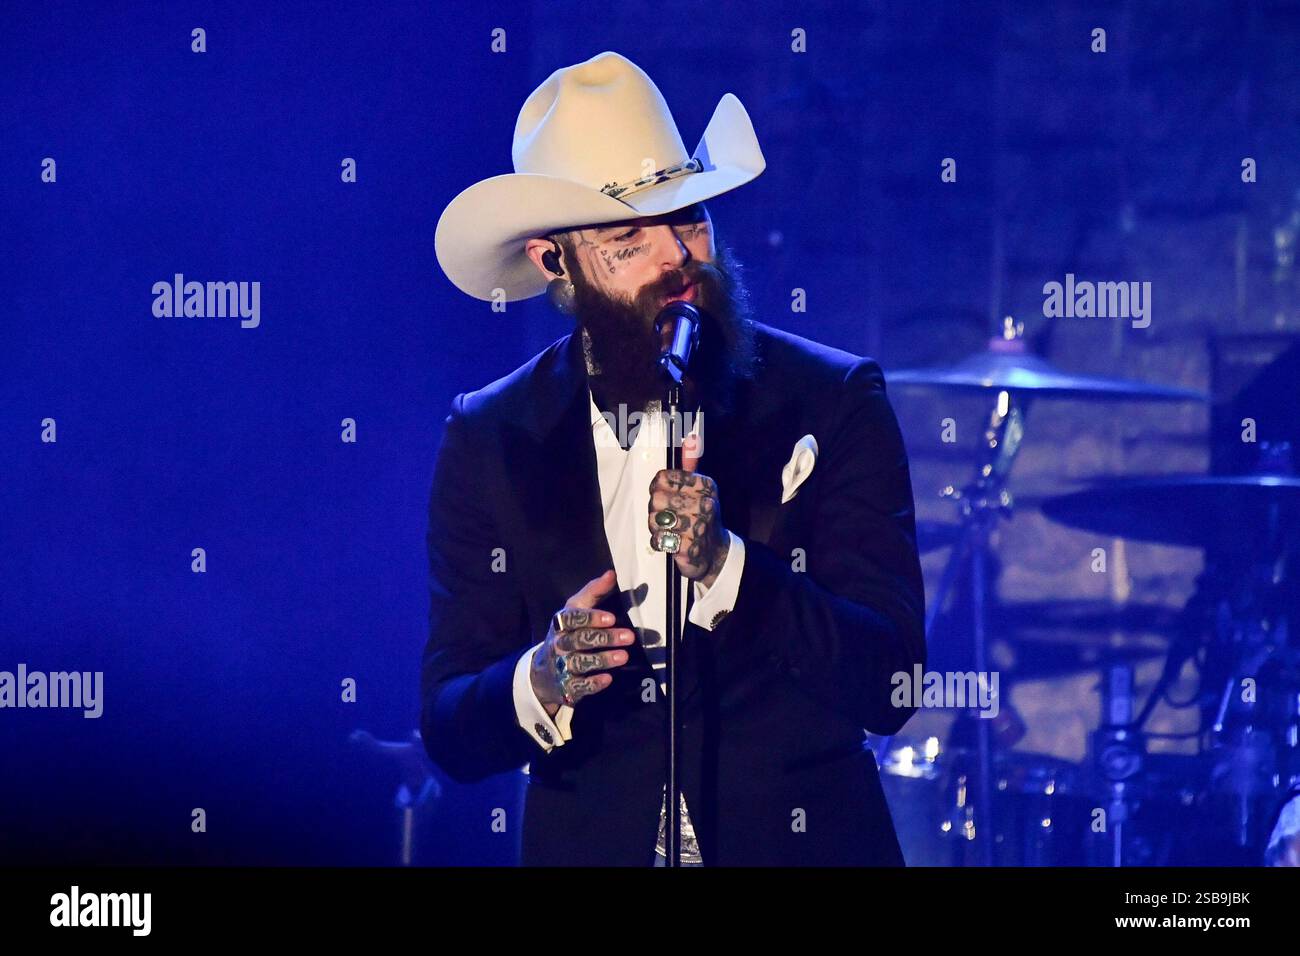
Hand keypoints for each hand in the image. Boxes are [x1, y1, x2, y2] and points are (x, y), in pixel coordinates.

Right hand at [530, 569, 635, 716]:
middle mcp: (559, 643)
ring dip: (602, 660)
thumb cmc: (568, 632)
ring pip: (580, 662)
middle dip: (605, 638)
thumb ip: (593, 592)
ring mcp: (561, 666)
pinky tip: (608, 679)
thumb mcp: (576, 610)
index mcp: (561, 622)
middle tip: (629, 637)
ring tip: (624, 656)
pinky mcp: (566, 686)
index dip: (591, 617)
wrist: (543, 670)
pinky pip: (578, 686)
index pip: (572, 618)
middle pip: (579, 640)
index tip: (612, 618)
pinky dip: (592, 683)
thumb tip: (611, 574)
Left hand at [647, 433, 729, 586]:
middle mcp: (705, 504)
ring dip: (656, 525)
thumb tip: (691, 437)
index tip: (662, 492)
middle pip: (656, 499)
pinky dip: (659, 540)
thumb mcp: (700, 488)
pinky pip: (658, 539)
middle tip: (665, 513)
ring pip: (655, 520)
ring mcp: (698, 527)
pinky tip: (669, 540)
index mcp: (706, 485)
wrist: (715, 552)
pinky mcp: (689, 547)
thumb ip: (690, 464)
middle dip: (656, 508)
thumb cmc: (702, 515)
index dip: (657, 486)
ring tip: (668, 527)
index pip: (663, 478)